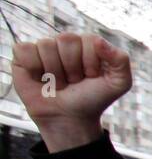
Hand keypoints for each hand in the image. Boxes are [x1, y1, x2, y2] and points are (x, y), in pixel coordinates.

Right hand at [12, 34, 132, 150]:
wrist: (70, 119)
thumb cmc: (93, 99)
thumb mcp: (119, 83)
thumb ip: (121, 60)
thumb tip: (99, 41)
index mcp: (88, 44)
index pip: (89, 40)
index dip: (91, 63)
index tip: (92, 77)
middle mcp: (65, 42)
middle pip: (66, 39)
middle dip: (73, 68)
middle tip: (74, 81)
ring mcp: (44, 48)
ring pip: (46, 46)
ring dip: (55, 72)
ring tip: (59, 83)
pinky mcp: (24, 56)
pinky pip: (25, 50)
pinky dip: (34, 69)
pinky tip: (40, 79)